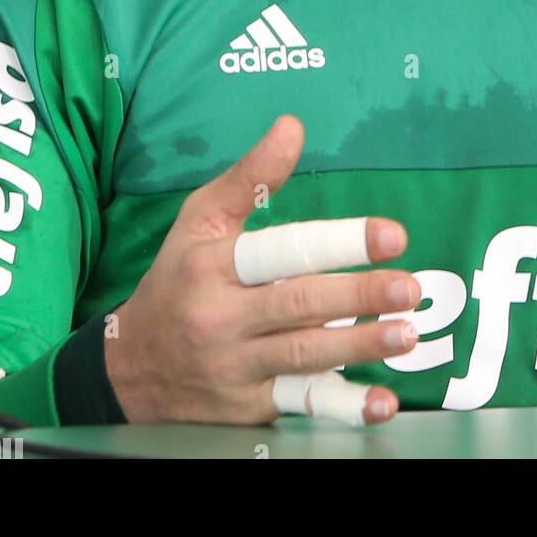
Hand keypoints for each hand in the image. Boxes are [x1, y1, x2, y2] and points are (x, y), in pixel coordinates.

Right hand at [103, 114, 419, 424]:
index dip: (338, 243)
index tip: (390, 235)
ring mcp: (235, 369)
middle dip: (359, 297)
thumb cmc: (176, 280)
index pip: (281, 252)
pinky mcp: (247, 409)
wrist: (127, 368)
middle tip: (408, 286)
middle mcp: (222, 319)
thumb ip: (251, 176)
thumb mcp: (200, 220)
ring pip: (304, 358)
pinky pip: (300, 406)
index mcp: (213, 266)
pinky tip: (382, 403)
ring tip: (406, 332)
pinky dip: (344, 408)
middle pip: (299, 306)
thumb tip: (293, 126)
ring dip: (361, 347)